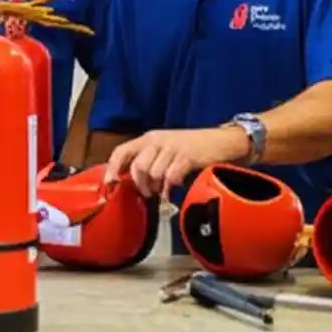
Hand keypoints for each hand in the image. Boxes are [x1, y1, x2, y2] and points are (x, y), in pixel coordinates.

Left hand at [102, 127, 249, 198]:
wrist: (222, 142)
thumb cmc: (192, 149)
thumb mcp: (165, 149)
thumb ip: (148, 160)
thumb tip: (129, 180)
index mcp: (149, 138)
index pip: (122, 150)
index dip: (112, 168)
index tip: (109, 185)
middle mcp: (157, 140)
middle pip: (138, 166)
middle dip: (140, 184)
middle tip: (147, 193)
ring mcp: (172, 147)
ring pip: (153, 173)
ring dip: (157, 187)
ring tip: (163, 189)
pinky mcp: (186, 156)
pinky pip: (170, 177)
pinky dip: (171, 186)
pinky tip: (175, 186)